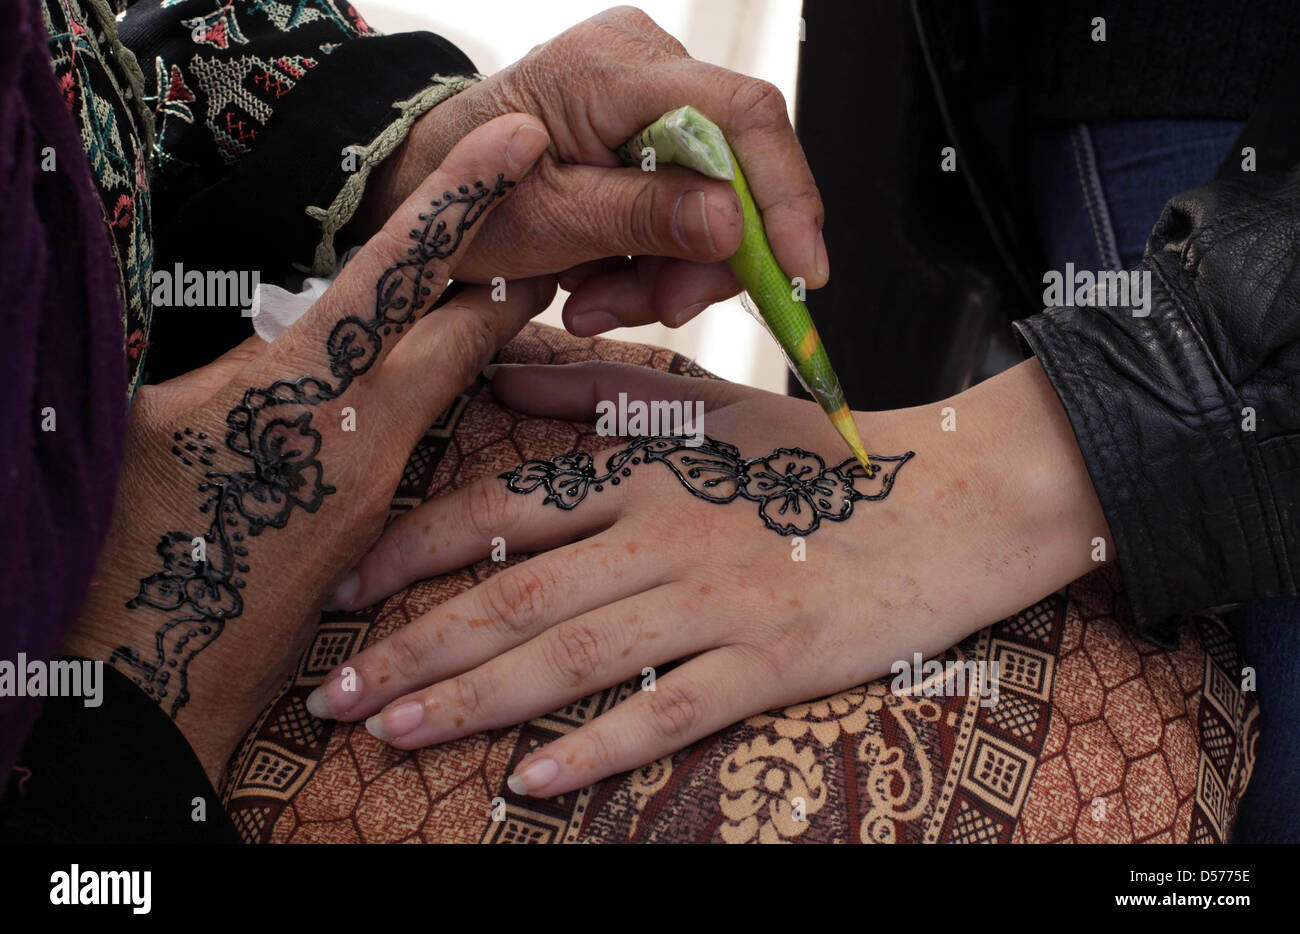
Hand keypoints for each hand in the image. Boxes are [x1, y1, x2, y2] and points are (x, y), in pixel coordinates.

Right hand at [64, 114, 556, 782]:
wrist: (154, 683)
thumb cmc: (131, 542)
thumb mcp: (159, 419)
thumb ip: (236, 358)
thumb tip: (289, 322)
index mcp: (301, 388)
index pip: (402, 270)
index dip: (464, 198)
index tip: (522, 146)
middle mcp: (363, 432)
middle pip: (464, 330)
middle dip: (505, 272)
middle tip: (542, 226)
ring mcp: (379, 485)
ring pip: (447, 384)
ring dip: (470, 333)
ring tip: (495, 284)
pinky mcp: (376, 526)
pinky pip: (419, 435)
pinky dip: (427, 393)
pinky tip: (411, 382)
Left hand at [306, 357, 1111, 796]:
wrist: (954, 496)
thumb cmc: (825, 454)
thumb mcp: (715, 404)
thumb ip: (605, 390)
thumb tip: (510, 374)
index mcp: (644, 469)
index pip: (502, 510)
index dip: (415, 552)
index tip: (346, 591)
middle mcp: (663, 533)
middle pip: (515, 592)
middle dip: (416, 647)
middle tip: (336, 693)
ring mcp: (716, 600)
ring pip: (572, 653)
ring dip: (475, 698)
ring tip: (395, 734)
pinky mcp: (770, 660)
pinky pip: (669, 710)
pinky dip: (598, 745)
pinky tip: (532, 780)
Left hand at [353, 6, 825, 334]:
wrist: (419, 183)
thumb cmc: (462, 192)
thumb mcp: (549, 219)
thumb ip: (643, 217)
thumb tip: (734, 225)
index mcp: (614, 68)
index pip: (740, 114)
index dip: (784, 195)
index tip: (802, 270)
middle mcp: (645, 63)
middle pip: (735, 166)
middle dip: (705, 256)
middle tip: (657, 308)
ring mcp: (649, 93)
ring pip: (713, 197)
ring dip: (667, 269)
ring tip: (598, 302)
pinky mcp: (645, 129)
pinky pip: (684, 200)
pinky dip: (652, 256)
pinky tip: (602, 281)